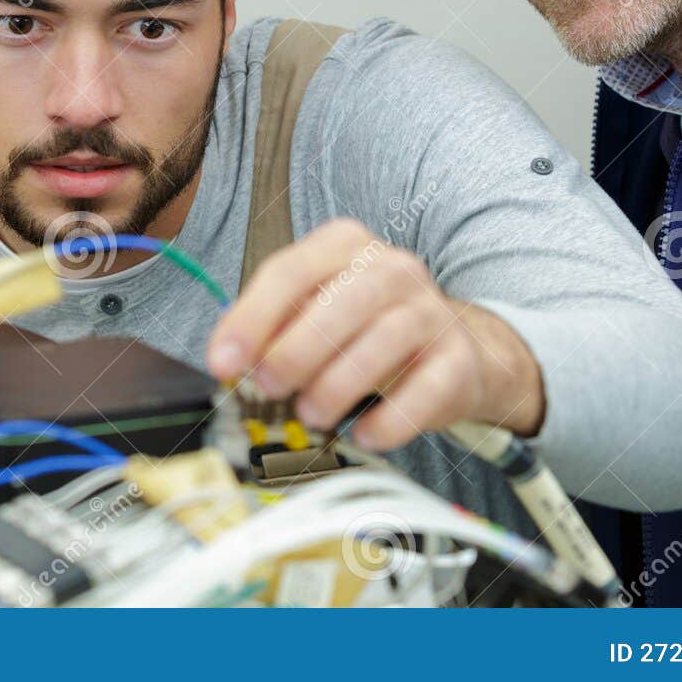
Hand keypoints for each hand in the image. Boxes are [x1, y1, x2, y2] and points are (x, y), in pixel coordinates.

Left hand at [205, 218, 545, 449]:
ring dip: (337, 385)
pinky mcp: (458, 359)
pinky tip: (363, 434)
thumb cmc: (365, 330)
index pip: (290, 271)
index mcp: (345, 246)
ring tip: (310, 414)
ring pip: (384, 341)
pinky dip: (389, 419)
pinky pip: (425, 390)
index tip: (223, 362)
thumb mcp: (314, 313)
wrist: (456, 351)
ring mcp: (431, 312)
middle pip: (342, 301)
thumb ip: (270, 329)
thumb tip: (228, 363)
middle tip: (267, 388)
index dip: (251, 319)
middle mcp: (394, 268)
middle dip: (295, 351)